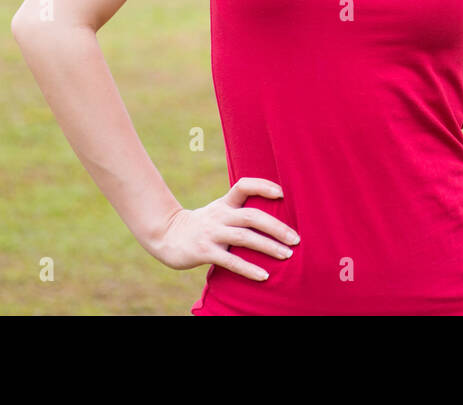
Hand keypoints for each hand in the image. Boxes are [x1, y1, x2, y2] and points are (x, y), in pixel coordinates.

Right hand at [146, 177, 299, 281]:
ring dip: (268, 246)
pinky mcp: (204, 252)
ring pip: (244, 237)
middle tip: (297, 239)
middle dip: (277, 227)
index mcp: (225, 204)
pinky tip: (264, 276)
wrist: (165, 236)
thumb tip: (274, 216)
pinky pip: (230, 260)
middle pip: (252, 216)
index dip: (263, 186)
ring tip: (287, 255)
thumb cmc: (201, 225)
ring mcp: (211, 233)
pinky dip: (248, 269)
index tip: (283, 194)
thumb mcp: (219, 212)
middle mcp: (220, 215)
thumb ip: (240, 211)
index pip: (244, 186)